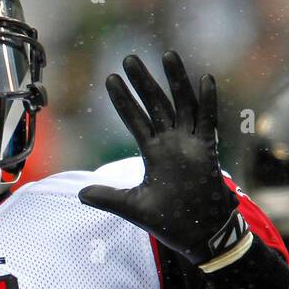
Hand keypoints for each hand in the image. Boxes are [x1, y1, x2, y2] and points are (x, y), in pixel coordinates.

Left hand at [78, 51, 247, 267]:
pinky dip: (207, 101)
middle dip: (144, 81)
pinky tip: (205, 79)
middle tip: (129, 57)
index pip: (135, 119)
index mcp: (153, 152)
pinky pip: (208, 122)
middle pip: (156, 103)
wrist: (197, 235)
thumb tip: (80, 194)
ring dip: (175, 80)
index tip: (110, 79)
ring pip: (182, 104)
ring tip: (167, 53)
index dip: (123, 100)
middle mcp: (171, 143)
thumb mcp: (132, 207)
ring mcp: (190, 144)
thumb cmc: (169, 221)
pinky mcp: (208, 151)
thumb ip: (108, 197)